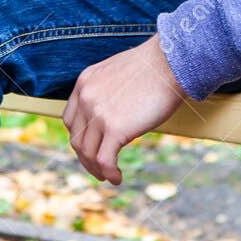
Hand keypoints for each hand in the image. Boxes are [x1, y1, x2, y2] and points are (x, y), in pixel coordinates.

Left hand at [63, 35, 187, 184]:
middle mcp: (86, 98)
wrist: (169, 62)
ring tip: (108, 176)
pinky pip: (104, 160)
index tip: (91, 148)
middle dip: (86, 158)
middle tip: (98, 168)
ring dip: (96, 169)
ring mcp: (99, 114)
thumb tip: (113, 113)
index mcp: (85, 83)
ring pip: (88, 153)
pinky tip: (117, 178)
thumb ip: (106, 91)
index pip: (71, 120)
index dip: (80, 139)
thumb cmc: (153, 67)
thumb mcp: (117, 73)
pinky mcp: (116, 128)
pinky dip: (109, 173)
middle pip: (77, 139)